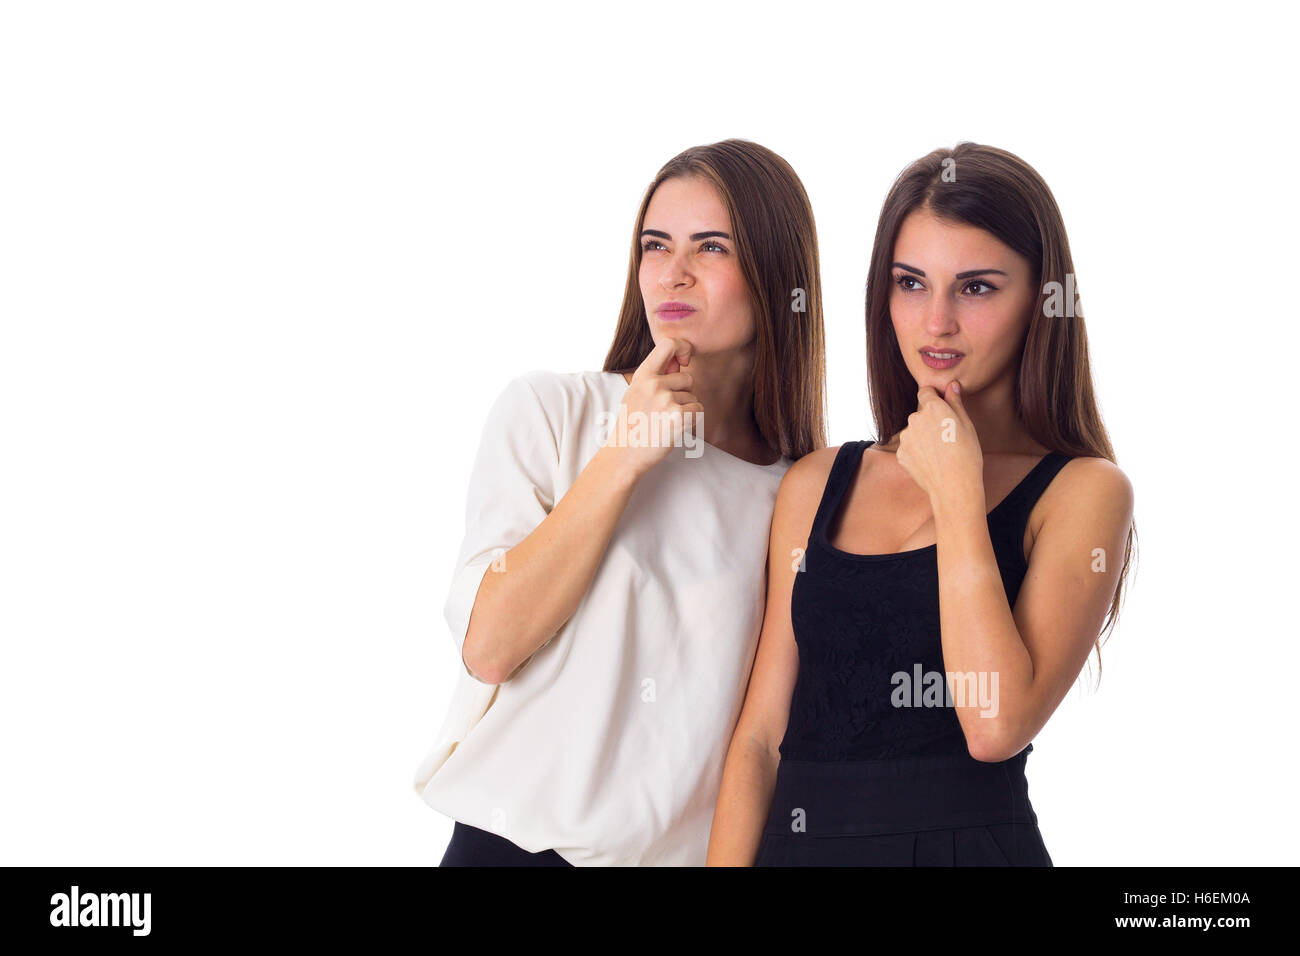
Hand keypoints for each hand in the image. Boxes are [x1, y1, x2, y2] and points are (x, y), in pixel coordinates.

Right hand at [604, 337, 702, 476]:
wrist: (625, 454)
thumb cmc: (633, 424)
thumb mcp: (636, 392)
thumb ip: (656, 375)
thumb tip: (680, 362)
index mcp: (642, 375)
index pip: (668, 344)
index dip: (682, 348)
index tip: (684, 360)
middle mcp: (654, 384)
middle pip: (687, 378)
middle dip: (683, 393)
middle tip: (663, 411)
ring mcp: (666, 400)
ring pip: (693, 397)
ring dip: (685, 409)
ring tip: (664, 421)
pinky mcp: (679, 417)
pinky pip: (699, 410)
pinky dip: (692, 420)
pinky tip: (674, 428)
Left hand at [895, 380, 982, 507]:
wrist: (954, 486)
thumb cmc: (966, 455)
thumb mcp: (967, 425)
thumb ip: (955, 402)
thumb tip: (952, 385)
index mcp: (932, 407)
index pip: (926, 391)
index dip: (934, 398)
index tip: (942, 409)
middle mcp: (915, 418)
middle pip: (920, 413)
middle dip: (930, 420)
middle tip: (947, 438)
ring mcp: (905, 437)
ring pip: (914, 431)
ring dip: (922, 437)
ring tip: (940, 452)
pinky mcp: (900, 453)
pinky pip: (909, 447)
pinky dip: (917, 452)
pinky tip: (931, 462)